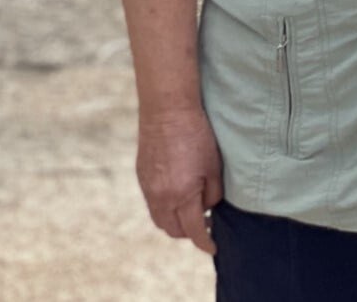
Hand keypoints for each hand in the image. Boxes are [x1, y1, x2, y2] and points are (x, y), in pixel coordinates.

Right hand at [135, 103, 223, 254]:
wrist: (166, 109)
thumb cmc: (196, 134)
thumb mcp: (214, 166)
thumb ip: (212, 194)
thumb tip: (207, 208)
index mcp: (181, 196)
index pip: (194, 231)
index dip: (205, 242)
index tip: (214, 247)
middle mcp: (160, 197)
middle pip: (174, 230)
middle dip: (190, 233)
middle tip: (206, 224)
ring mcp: (148, 187)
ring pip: (160, 219)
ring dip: (175, 222)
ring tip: (192, 211)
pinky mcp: (142, 176)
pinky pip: (152, 203)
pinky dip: (165, 207)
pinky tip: (178, 195)